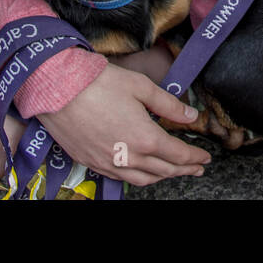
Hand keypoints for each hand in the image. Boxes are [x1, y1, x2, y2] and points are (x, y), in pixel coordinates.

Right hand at [37, 63, 210, 186]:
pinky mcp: (90, 162)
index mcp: (144, 138)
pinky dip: (137, 177)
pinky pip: (120, 177)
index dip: (194, 158)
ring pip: (142, 179)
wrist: (57, 89)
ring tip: (174, 172)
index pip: (178, 155)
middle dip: (184, 170)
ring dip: (162, 177)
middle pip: (163, 170)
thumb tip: (191, 115)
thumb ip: (169, 104)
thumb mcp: (141, 87)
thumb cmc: (99, 83)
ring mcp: (107, 162)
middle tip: (197, 169)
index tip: (205, 158)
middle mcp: (127, 156)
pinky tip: (141, 170)